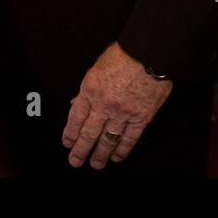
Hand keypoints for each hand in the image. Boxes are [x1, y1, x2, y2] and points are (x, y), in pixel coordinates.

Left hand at [61, 43, 172, 168]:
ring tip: (95, 164)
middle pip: (89, 133)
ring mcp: (123, 113)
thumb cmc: (125, 55)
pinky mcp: (141, 118)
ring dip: (100, 155)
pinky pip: (129, 139)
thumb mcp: (97, 67)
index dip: (70, 134)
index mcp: (90, 89)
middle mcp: (104, 104)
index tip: (67, 143)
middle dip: (80, 150)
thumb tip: (77, 103)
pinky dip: (122, 150)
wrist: (150, 53)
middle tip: (75, 161)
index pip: (76, 118)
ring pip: (108, 140)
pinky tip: (117, 157)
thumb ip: (87, 88)